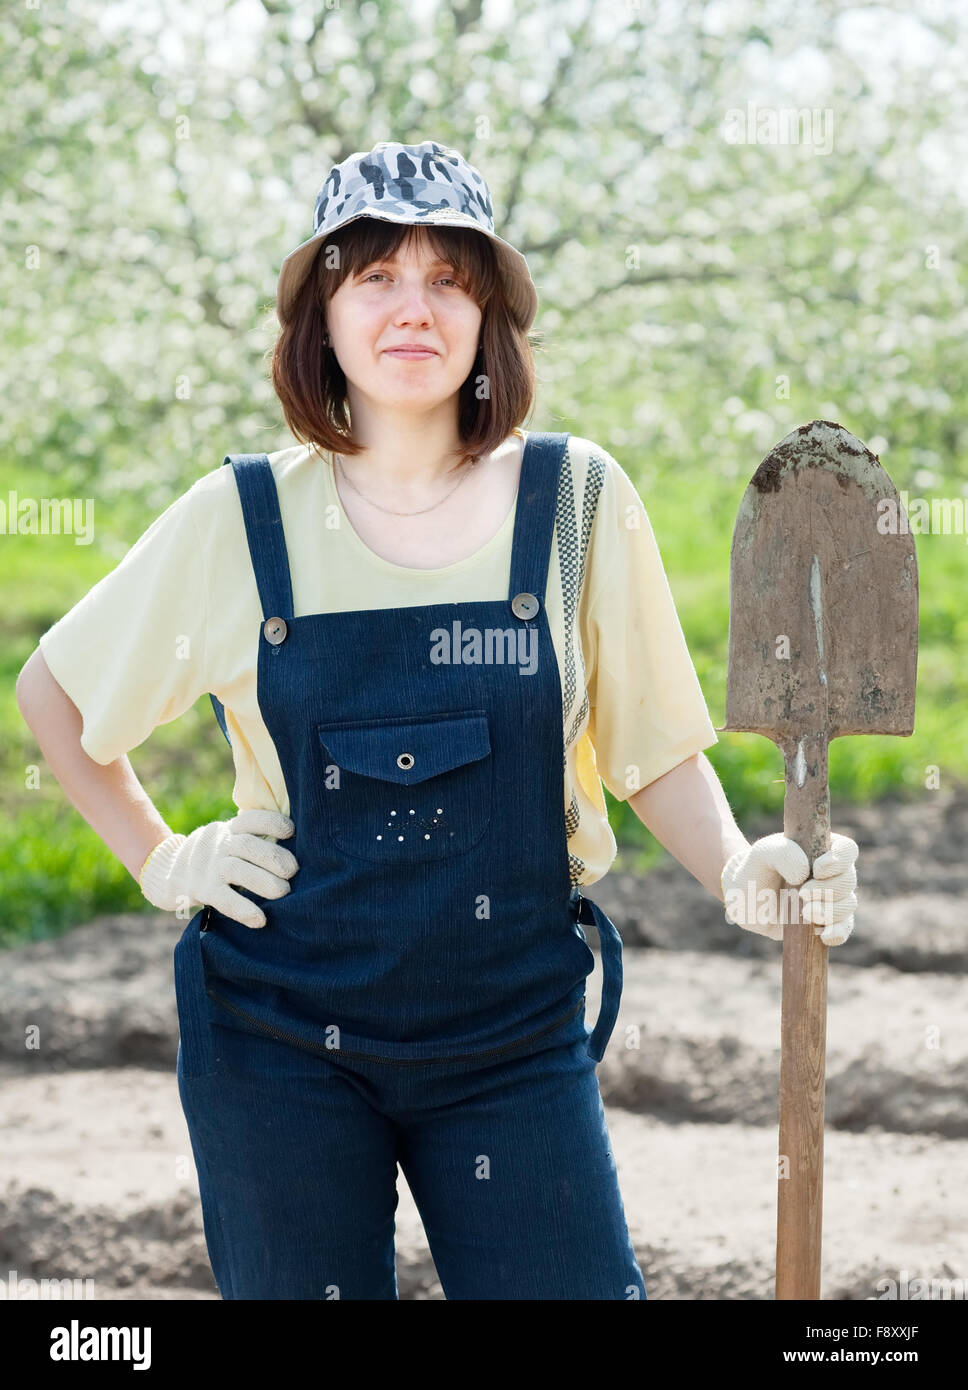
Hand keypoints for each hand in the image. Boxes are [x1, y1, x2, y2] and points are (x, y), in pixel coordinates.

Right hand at [139, 809, 297, 928]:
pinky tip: (261, 920)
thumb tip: (300, 846)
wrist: (168, 870)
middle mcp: (219, 844)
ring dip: (263, 881)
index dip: (272, 823)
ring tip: (284, 892)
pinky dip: (243, 910)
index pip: (251, 819)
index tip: (291, 831)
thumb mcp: (229, 837)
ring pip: (237, 870)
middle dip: (274, 857)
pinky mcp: (202, 891)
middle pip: (247, 845)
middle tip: (294, 871)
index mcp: (230, 829)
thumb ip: (254, 838)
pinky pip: (223, 899)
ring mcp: (209, 867)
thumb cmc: (215, 854)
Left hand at [720, 831, 858, 944]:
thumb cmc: (755, 868)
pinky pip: (843, 929)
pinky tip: (824, 935)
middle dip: (829, 889)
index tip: (818, 869)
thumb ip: (783, 852)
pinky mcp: (824, 922)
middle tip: (803, 893)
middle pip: (849, 880)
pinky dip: (838, 932)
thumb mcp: (763, 852)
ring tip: (805, 912)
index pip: (848, 849)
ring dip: (831, 910)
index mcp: (822, 850)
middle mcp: (831, 874)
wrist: (743, 898)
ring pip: (848, 904)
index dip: (840, 860)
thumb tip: (805, 873)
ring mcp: (830, 899)